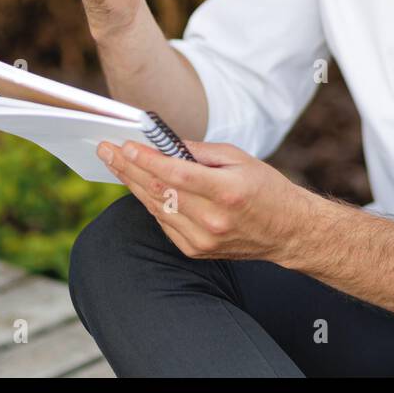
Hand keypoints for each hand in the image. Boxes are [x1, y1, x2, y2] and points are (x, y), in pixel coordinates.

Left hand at [96, 138, 314, 262]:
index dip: (146, 159)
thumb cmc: (265, 188)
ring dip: (131, 184)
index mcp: (226, 192)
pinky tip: (137, 185)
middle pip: (159, 191)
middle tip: (106, 150)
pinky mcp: (196, 250)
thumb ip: (199, 151)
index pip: (176, 174)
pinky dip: (149, 202)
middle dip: (127, 168)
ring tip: (114, 163)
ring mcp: (203, 239)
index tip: (124, 144)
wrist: (287, 232)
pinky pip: (164, 222)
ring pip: (156, 208)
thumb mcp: (239, 158)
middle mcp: (213, 219)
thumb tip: (163, 142)